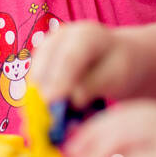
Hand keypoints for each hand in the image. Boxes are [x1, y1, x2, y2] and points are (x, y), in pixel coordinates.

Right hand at [28, 20, 145, 107]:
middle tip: (41, 116)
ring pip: (36, 71)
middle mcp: (62, 36)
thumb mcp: (115, 76)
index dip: (59, 79)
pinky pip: (35, 80)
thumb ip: (94, 85)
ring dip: (35, 96)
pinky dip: (36, 97)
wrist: (118, 58)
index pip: (69, 57)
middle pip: (45, 62)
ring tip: (37, 121)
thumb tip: (72, 99)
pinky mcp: (42, 60)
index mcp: (86, 35)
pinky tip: (39, 115)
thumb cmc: (120, 67)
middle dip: (42, 90)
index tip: (51, 101)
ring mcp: (48, 46)